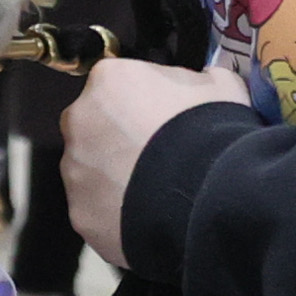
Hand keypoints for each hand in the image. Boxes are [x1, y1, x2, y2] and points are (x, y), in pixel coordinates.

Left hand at [60, 57, 248, 265]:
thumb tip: (201, 84)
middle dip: (120, 140)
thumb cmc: (211, 133)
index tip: (165, 117)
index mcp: (108, 80)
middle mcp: (79, 120)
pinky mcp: (81, 213)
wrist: (208, 197)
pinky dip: (116, 213)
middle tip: (158, 156)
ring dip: (116, 177)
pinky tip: (149, 215)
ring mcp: (75, 170)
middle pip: (95, 126)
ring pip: (92, 170)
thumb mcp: (220, 86)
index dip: (144, 102)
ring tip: (157, 190)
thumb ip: (196, 81)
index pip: (118, 84)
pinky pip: (97, 209)